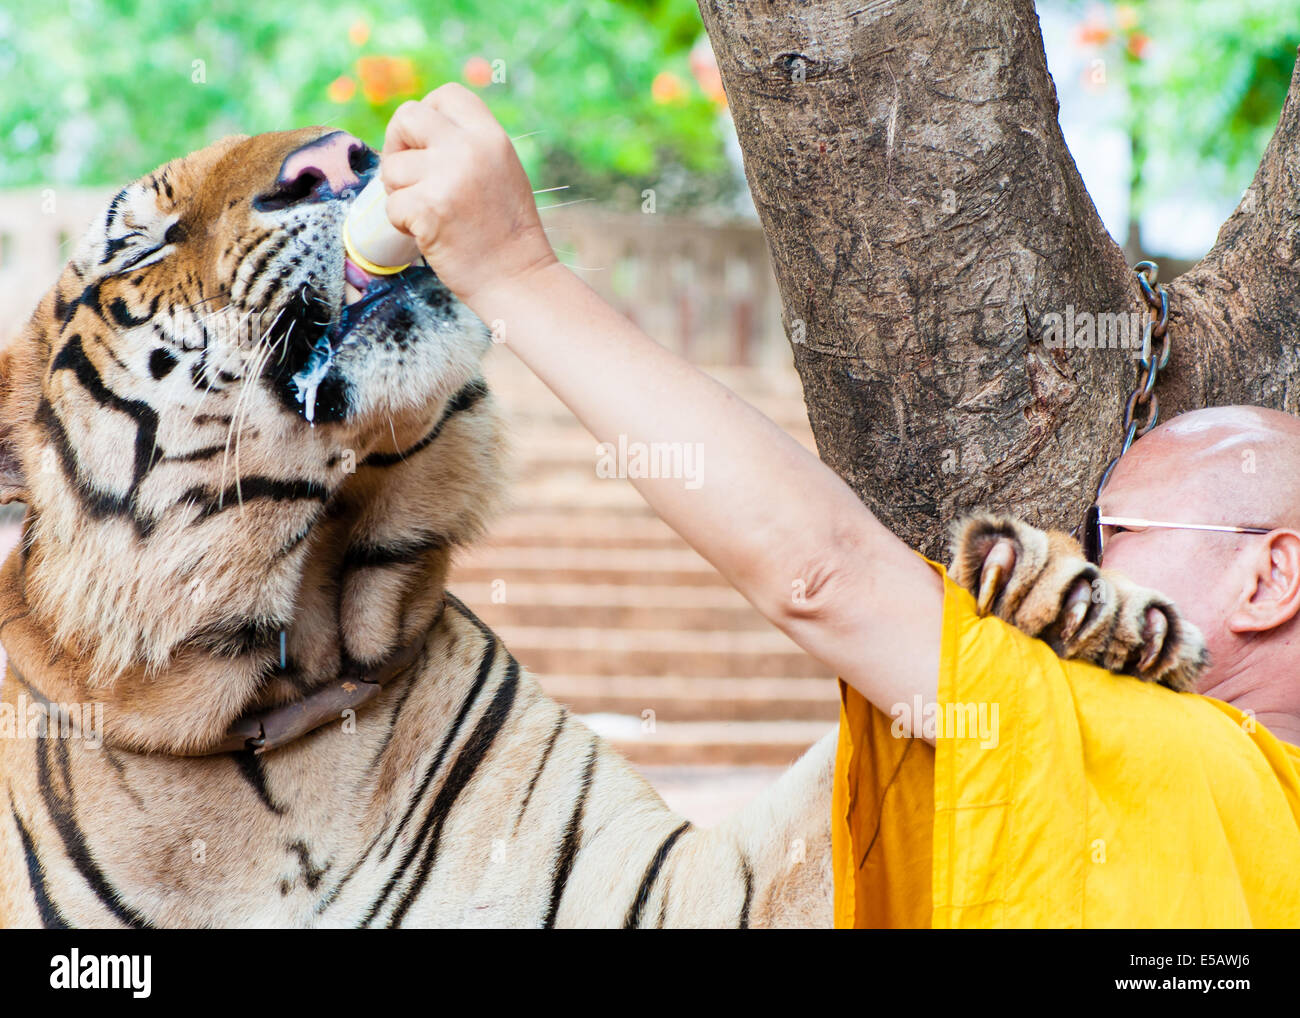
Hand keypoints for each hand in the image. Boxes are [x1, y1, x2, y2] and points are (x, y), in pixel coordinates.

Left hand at [380, 83, 558, 310]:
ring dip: (400, 192)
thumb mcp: (500, 170)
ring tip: (430, 213)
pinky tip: (429, 233)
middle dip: (397, 144)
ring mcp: (448, 178)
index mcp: (491, 136)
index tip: (426, 145)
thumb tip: (416, 130)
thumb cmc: (506, 232)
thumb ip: (467, 144)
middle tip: (409, 175)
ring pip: (393, 167)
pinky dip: (402, 223)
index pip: (446, 95)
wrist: (518, 278)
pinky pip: (392, 204)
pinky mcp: (429, 209)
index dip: (427, 117)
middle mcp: (470, 149)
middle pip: (407, 116)